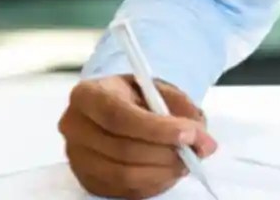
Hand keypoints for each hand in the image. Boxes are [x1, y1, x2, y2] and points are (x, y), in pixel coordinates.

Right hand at [58, 75, 218, 199]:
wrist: (120, 105)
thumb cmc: (140, 95)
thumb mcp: (162, 90)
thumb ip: (184, 112)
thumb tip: (205, 143)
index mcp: (87, 95)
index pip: (119, 117)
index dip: (157, 129)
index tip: (189, 133)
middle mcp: (74, 127)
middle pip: (122, 149)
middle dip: (166, 153)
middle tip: (197, 150)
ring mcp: (77, 158)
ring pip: (123, 175)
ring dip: (163, 172)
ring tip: (186, 161)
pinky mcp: (87, 180)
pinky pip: (122, 191)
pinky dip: (153, 184)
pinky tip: (170, 171)